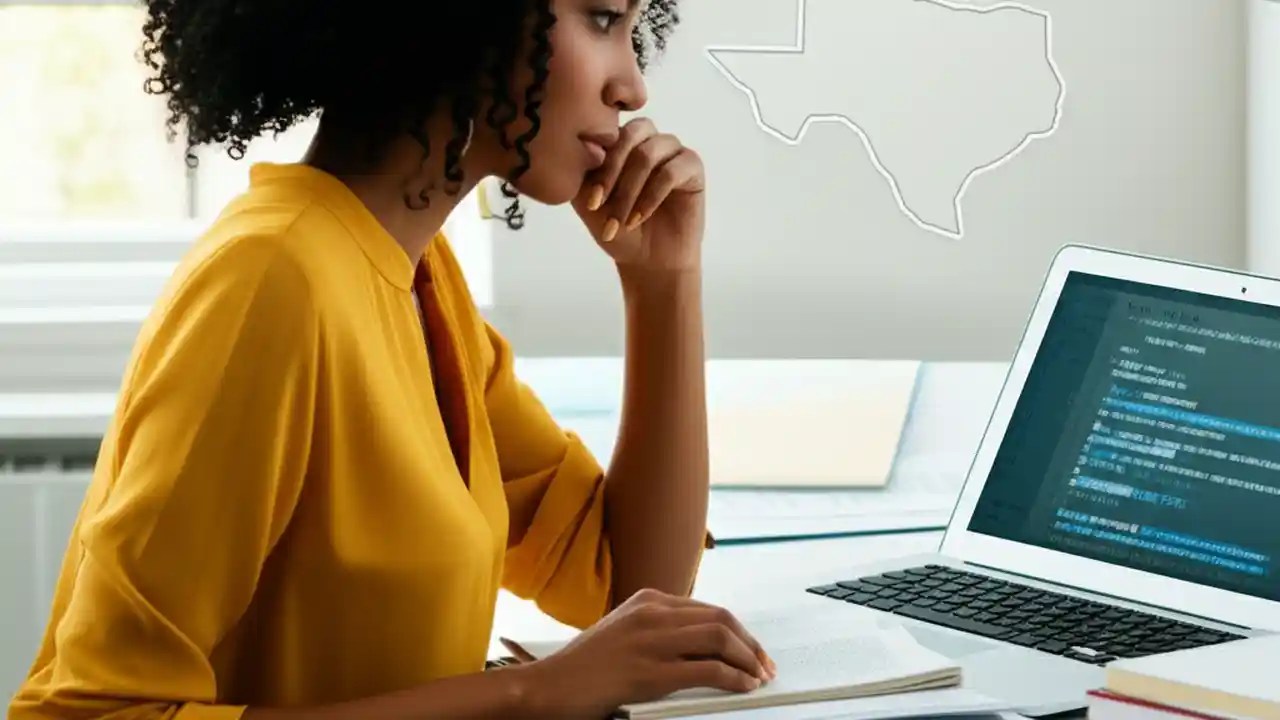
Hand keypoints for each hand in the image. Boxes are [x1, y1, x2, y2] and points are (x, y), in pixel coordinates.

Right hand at [518, 589, 776, 719]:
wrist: (547, 686)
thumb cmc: (582, 668)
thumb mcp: (624, 633)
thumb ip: (658, 632)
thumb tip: (700, 649)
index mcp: (647, 600)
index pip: (708, 608)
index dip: (738, 630)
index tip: (752, 649)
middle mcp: (651, 613)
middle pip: (720, 618)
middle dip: (750, 643)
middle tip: (765, 664)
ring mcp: (650, 641)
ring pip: (718, 637)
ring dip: (748, 658)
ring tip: (759, 676)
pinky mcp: (649, 672)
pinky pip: (706, 670)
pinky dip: (733, 678)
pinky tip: (742, 686)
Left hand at [572, 118, 705, 272]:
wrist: (645, 259)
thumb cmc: (616, 226)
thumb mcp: (586, 198)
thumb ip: (580, 169)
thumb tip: (582, 143)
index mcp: (622, 138)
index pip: (608, 131)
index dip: (597, 165)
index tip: (590, 203)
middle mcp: (649, 138)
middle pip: (630, 135)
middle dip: (612, 172)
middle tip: (599, 206)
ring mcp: (673, 150)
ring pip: (648, 154)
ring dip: (629, 191)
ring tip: (619, 221)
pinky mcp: (693, 167)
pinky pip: (671, 172)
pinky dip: (650, 198)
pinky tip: (637, 219)